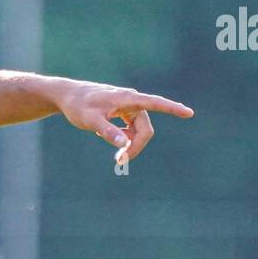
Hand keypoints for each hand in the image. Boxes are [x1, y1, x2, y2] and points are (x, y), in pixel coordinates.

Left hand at [54, 80, 193, 163]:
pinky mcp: (123, 112)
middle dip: (136, 146)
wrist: (68, 96)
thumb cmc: (78, 106)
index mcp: (127, 99)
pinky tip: (106, 137)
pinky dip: (124, 138)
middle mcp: (131, 101)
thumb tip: (124, 144)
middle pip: (145, 129)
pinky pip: (131, 129)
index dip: (173, 108)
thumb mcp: (90, 121)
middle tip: (120, 162)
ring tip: (115, 156)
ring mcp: (128, 107)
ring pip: (138, 131)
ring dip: (130, 145)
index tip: (189, 113)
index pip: (155, 103)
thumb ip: (107, 132)